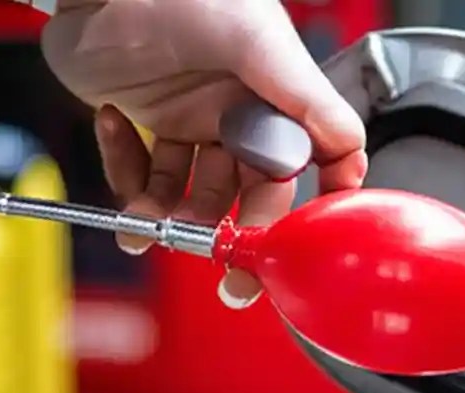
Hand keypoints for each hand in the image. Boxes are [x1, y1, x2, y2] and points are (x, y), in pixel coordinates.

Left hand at [41, 0, 367, 307]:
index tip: (299, 248)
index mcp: (278, 98)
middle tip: (232, 281)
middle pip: (251, 196)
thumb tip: (352, 150)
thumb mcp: (254, 39)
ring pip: (191, 195)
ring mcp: (192, 123)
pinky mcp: (144, 125)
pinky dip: (123, 168)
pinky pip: (139, 171)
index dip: (310, 206)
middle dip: (239, 239)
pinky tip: (112, 127)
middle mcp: (239, 116)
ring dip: (167, 216)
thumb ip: (305, 99)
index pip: (312, 163)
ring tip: (142, 223)